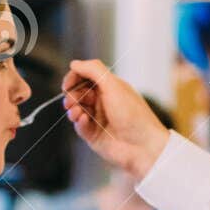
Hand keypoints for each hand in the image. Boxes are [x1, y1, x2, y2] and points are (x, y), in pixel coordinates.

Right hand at [62, 59, 169, 179]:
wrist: (142, 146)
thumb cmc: (133, 114)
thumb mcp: (113, 85)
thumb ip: (93, 70)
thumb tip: (74, 64)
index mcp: (110, 88)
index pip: (85, 77)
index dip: (74, 78)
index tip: (67, 85)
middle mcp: (103, 102)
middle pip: (78, 93)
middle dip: (71, 95)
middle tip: (71, 101)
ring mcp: (98, 119)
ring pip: (76, 110)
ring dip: (72, 109)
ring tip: (76, 112)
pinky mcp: (94, 136)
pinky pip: (80, 126)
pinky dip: (78, 122)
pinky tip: (83, 120)